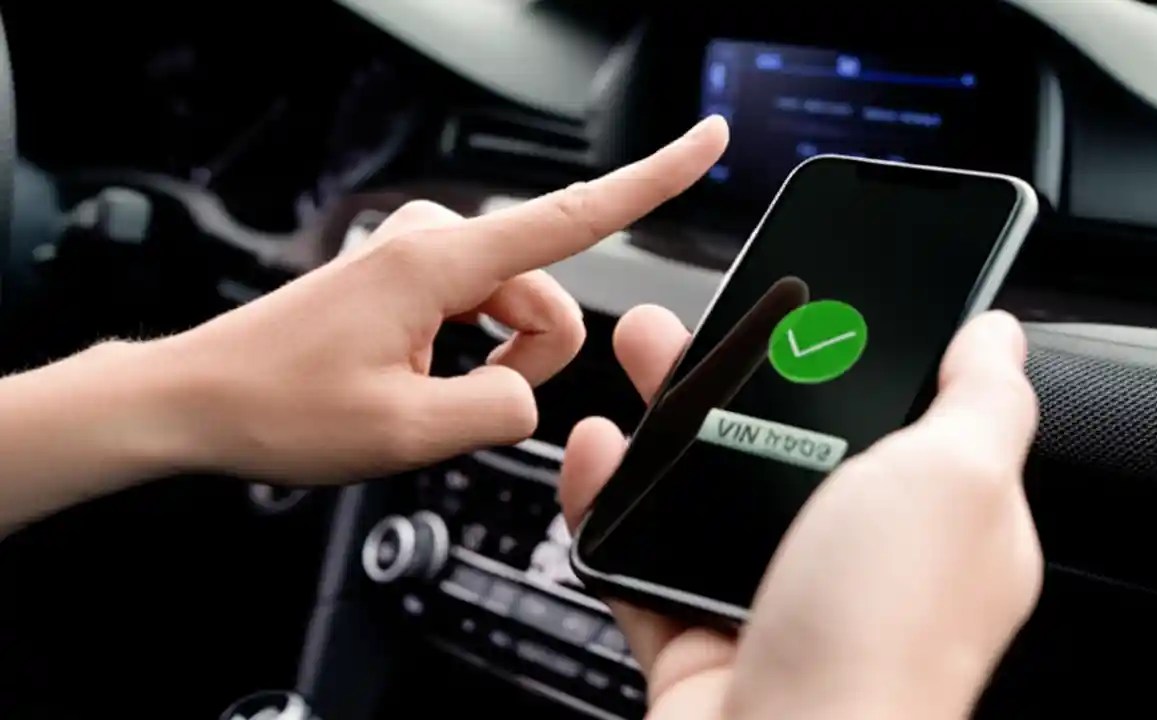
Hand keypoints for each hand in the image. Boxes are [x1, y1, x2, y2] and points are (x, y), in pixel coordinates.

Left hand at [132, 116, 727, 482]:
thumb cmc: (279, 406)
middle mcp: (433, 243)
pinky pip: (482, 311)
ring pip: (517, 312)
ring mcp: (419, 256)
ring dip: (495, 364)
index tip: (706, 141)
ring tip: (424, 394)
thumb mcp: (405, 434)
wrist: (202, 399)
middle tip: (455, 403)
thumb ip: (499, 410)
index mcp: (439, 262)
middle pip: (548, 299)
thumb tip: (529, 394)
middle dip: (527, 361)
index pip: (576, 217)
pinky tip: (417, 376)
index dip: (653, 179)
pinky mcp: (407, 275)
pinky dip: (472, 353)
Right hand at [559, 307, 1041, 718]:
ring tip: (633, 363)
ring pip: (714, 490)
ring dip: (669, 421)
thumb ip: (984, 401)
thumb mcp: (959, 483)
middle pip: (794, 440)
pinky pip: (647, 557)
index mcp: (941, 523)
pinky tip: (598, 458)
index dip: (863, 353)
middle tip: (698, 321)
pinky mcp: (702, 634)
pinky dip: (614, 505)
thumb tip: (998, 336)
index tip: (815, 299)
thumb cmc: (880, 639)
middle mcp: (859, 563)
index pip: (909, 416)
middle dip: (741, 371)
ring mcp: (777, 599)